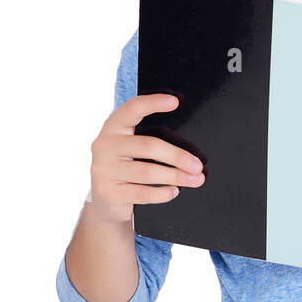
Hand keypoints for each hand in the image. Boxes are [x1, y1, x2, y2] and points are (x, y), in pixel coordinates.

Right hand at [88, 94, 205, 223]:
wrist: (104, 200)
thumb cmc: (128, 166)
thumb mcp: (133, 147)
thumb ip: (152, 140)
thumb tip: (191, 150)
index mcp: (113, 127)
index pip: (132, 109)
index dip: (152, 103)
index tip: (175, 101)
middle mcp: (104, 145)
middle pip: (148, 146)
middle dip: (178, 156)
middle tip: (198, 165)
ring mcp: (103, 170)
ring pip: (148, 172)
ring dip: (176, 176)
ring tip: (195, 179)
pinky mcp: (107, 192)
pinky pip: (142, 193)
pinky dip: (163, 193)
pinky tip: (174, 191)